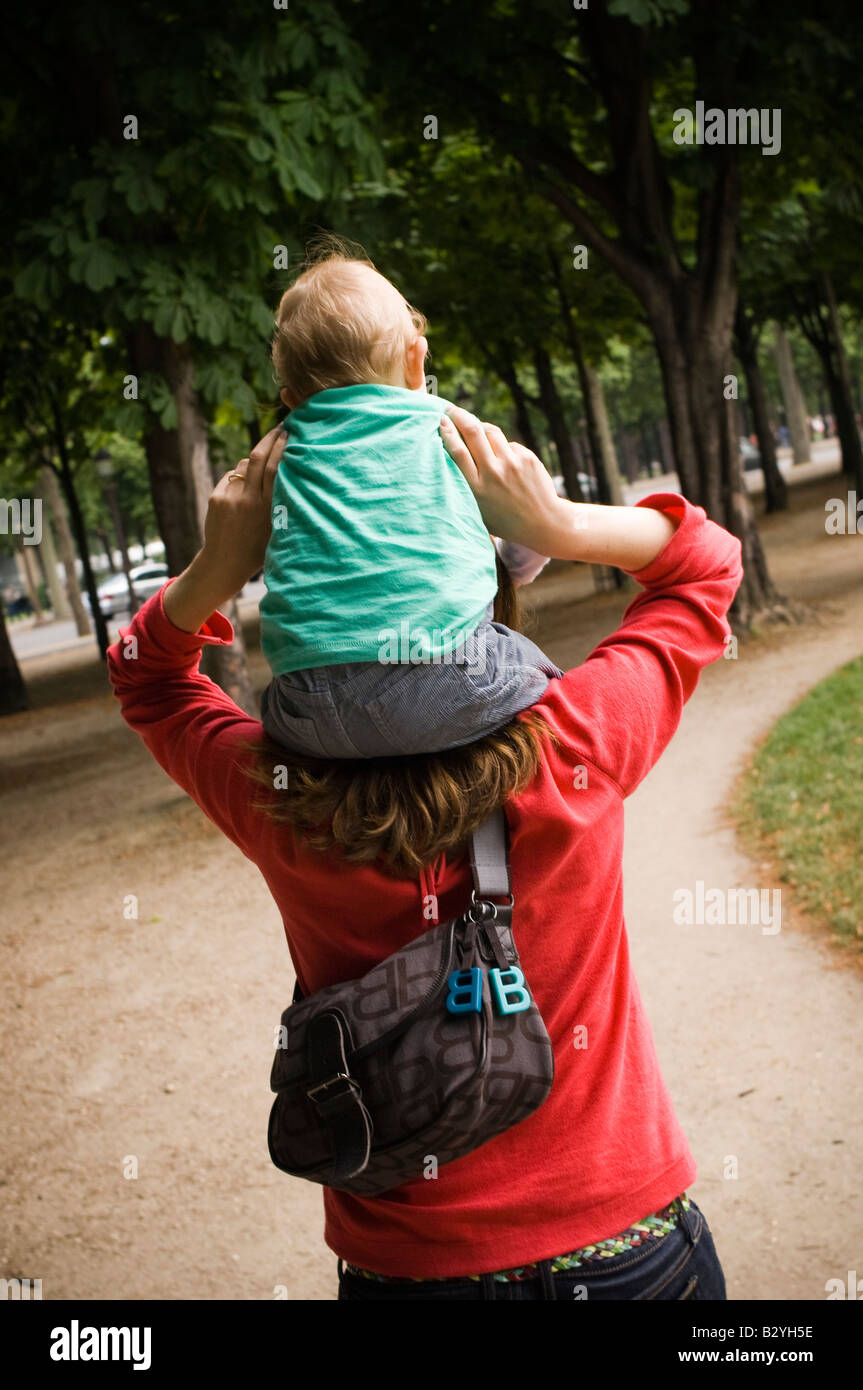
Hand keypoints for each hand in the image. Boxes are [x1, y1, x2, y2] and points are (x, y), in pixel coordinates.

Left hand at [200, 425, 284, 594]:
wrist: (224, 564)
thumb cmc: (258, 549)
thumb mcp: (278, 527)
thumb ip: (281, 502)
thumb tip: (288, 471)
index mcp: (268, 508)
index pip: (275, 468)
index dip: (282, 448)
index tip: (291, 434)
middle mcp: (248, 499)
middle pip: (258, 457)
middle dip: (270, 439)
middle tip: (280, 428)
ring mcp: (230, 497)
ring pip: (244, 465)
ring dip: (254, 460)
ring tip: (263, 464)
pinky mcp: (216, 497)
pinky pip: (231, 477)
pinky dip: (240, 477)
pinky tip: (245, 488)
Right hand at [440, 405, 678, 568]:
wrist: (543, 523)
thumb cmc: (504, 520)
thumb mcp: (478, 510)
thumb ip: (465, 486)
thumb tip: (450, 454)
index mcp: (477, 488)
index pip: (458, 451)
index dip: (447, 431)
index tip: (440, 420)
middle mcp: (494, 473)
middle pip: (473, 431)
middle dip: (458, 415)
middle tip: (450, 408)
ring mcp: (512, 464)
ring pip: (491, 431)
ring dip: (480, 427)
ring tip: (476, 431)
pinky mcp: (528, 458)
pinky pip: (508, 443)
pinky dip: (501, 447)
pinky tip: (503, 461)